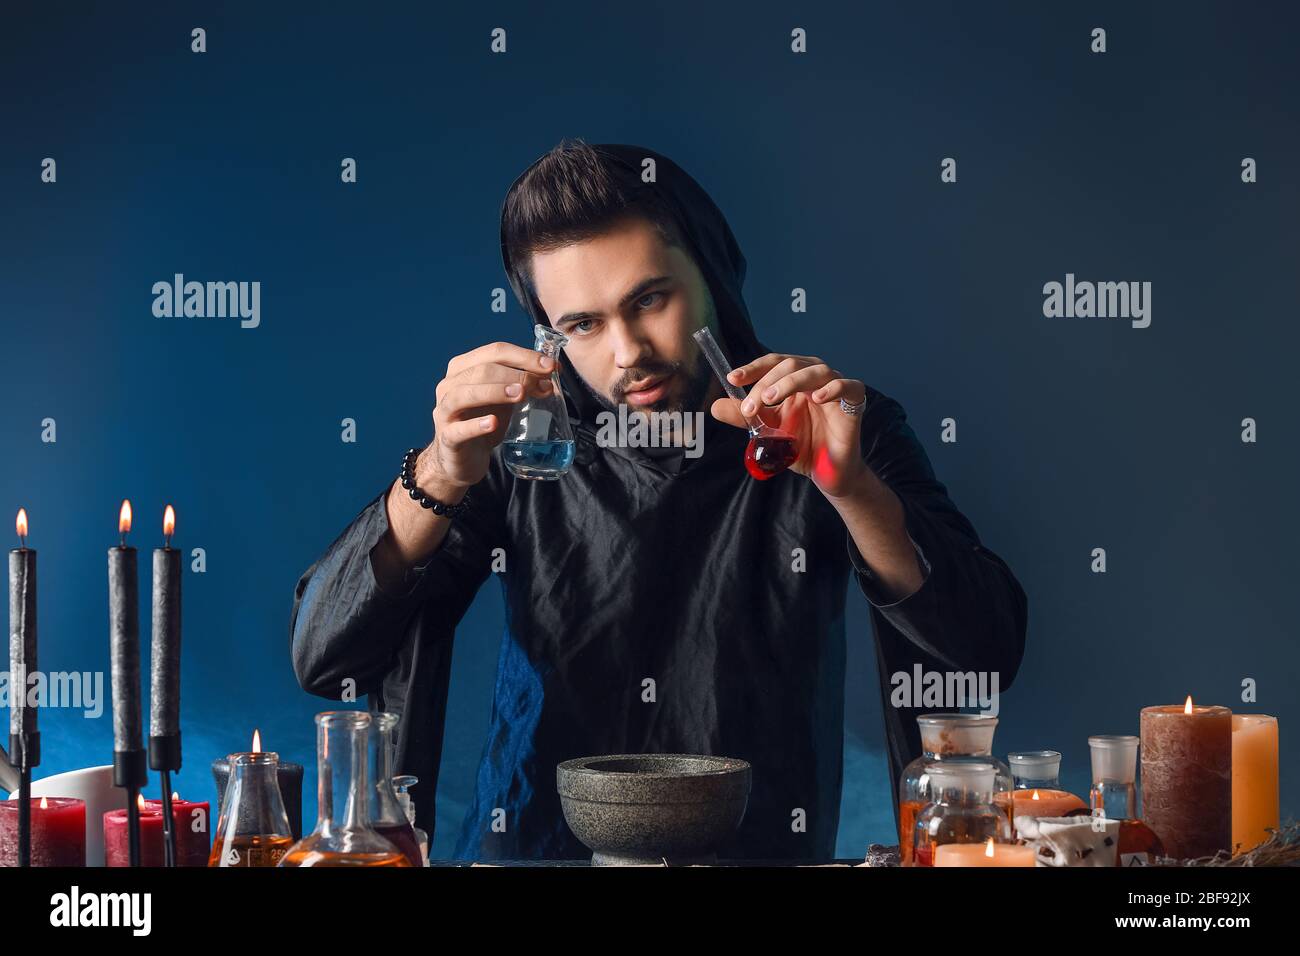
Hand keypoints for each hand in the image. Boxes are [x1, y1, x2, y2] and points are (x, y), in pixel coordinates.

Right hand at [422, 341, 555, 490]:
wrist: (462, 458)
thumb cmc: (483, 420)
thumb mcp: (504, 398)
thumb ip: (523, 382)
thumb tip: (551, 371)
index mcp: (463, 367)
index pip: (495, 352)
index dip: (525, 356)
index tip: (551, 366)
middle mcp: (449, 384)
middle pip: (482, 370)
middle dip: (517, 374)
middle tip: (543, 384)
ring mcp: (445, 411)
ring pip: (464, 394)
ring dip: (495, 392)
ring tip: (520, 394)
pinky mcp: (447, 438)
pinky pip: (458, 429)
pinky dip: (476, 425)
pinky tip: (493, 423)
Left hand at [709, 352, 868, 497]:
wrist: (827, 474)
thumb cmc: (801, 448)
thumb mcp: (768, 432)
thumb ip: (745, 418)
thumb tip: (715, 406)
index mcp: (794, 381)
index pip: (773, 363)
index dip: (753, 368)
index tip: (733, 379)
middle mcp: (814, 379)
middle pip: (791, 364)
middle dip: (766, 383)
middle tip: (751, 407)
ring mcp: (835, 389)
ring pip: (816, 370)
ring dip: (790, 382)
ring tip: (771, 400)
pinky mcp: (854, 404)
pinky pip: (849, 386)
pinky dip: (833, 388)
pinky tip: (817, 398)